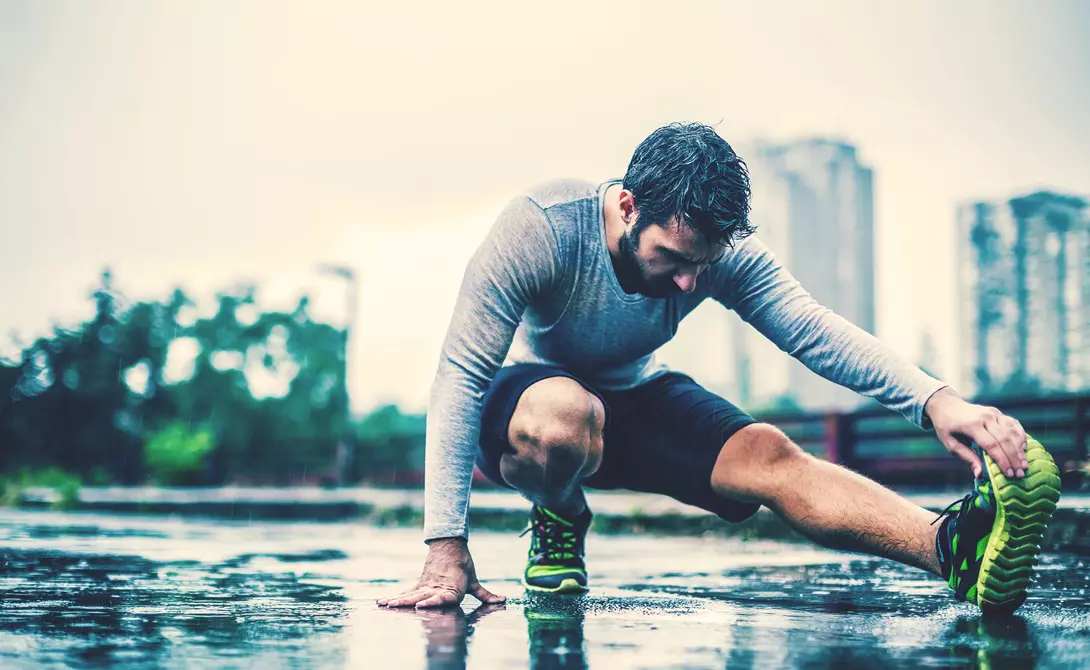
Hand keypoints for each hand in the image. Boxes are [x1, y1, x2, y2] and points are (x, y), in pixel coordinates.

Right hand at [376, 537, 505, 608]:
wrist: (450, 544)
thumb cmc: (463, 564)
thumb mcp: (474, 580)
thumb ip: (485, 594)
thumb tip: (502, 600)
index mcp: (452, 589)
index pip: (442, 598)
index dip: (433, 601)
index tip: (422, 603)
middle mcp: (436, 588)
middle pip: (421, 596)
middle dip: (408, 602)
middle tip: (396, 606)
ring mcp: (426, 585)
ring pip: (410, 594)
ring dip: (398, 600)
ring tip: (385, 605)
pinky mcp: (420, 583)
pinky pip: (406, 592)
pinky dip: (395, 597)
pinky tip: (382, 602)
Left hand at [925, 387, 1029, 478]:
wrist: (946, 405)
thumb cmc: (946, 427)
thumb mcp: (950, 444)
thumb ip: (967, 457)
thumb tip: (980, 474)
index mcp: (972, 425)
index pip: (992, 445)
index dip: (1002, 461)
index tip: (1010, 474)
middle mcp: (985, 417)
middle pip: (1005, 440)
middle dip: (1014, 459)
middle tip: (1021, 474)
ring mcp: (993, 413)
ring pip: (1012, 432)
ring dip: (1020, 450)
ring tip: (1024, 465)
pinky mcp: (997, 413)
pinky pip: (1014, 424)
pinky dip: (1020, 436)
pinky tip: (1024, 449)